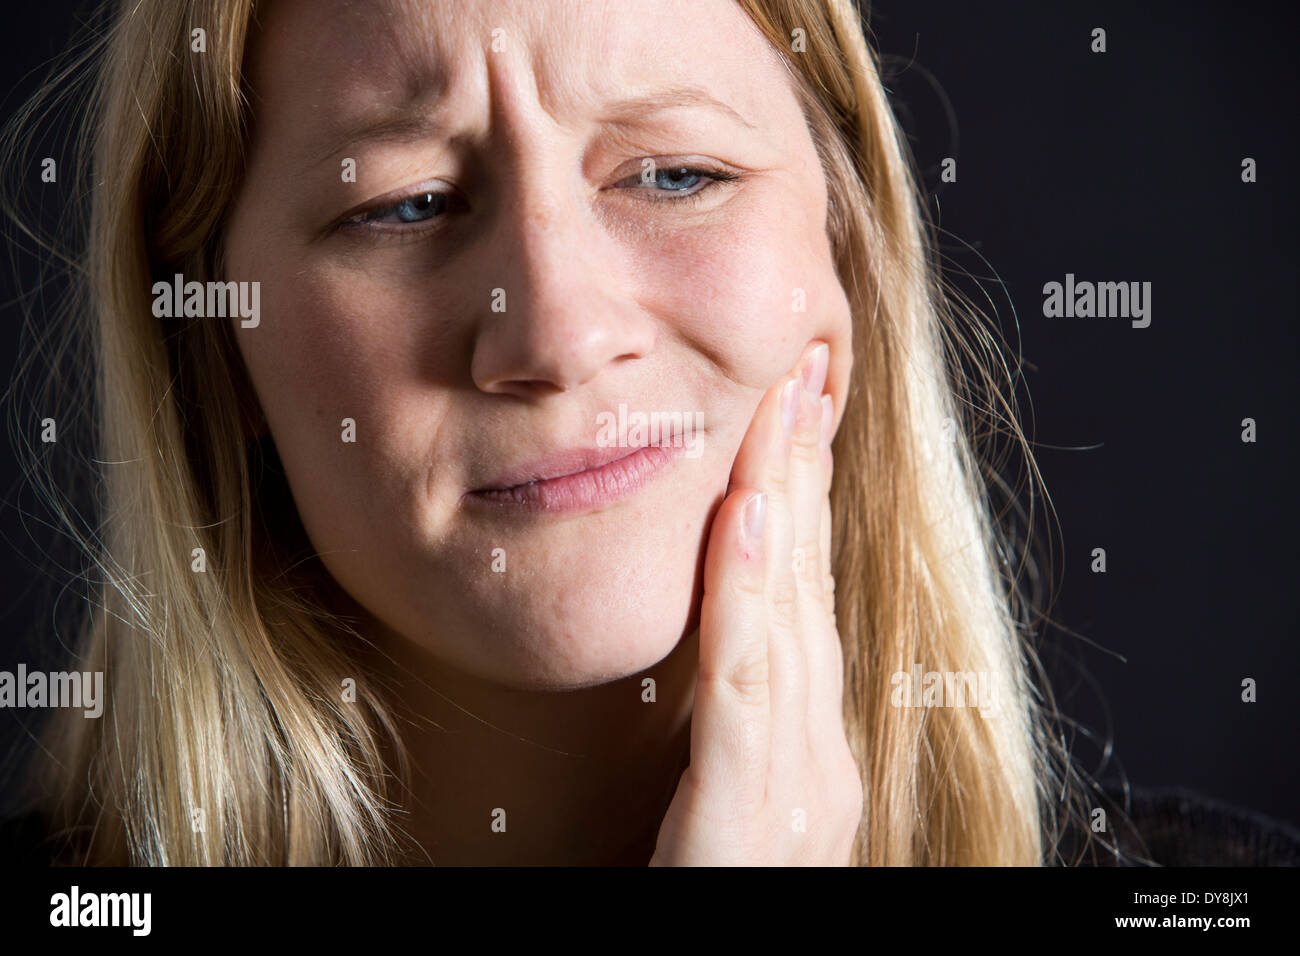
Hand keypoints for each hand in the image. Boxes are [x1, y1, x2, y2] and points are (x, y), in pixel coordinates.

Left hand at [649, 341, 862, 864]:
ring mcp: (795, 787)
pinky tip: (750, 522)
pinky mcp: (747, 820)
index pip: (806, 597)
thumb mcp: (717, 796)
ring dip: (784, 503)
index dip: (805, 496)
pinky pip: (746, 690)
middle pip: (808, 588)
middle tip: (803, 368)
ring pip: (786, 618)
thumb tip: (716, 638)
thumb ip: (727, 720)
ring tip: (782, 408)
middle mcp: (817, 754)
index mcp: (807, 745)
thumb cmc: (699, 893)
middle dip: (805, 472)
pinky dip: (750, 598)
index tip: (795, 409)